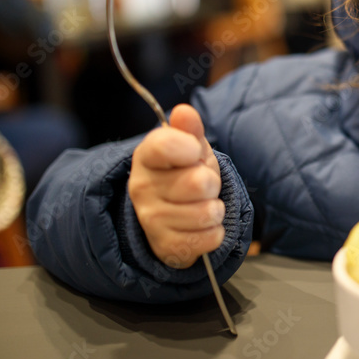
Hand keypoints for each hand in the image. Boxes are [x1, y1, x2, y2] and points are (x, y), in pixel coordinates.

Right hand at [129, 104, 223, 268]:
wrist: (173, 213)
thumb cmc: (185, 172)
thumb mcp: (190, 147)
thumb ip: (189, 129)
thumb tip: (184, 111)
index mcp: (146, 156)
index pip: (164, 144)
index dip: (189, 147)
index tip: (194, 152)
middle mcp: (142, 188)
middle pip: (199, 182)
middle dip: (211, 182)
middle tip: (202, 184)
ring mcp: (151, 220)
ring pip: (207, 212)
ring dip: (215, 209)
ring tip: (202, 204)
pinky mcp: (166, 247)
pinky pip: (210, 238)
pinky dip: (215, 232)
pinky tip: (201, 227)